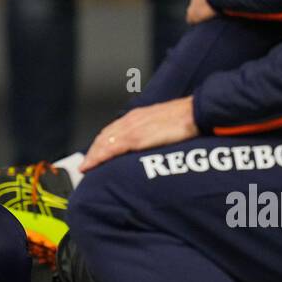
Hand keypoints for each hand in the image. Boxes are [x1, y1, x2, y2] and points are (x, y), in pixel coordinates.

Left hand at [80, 98, 198, 172]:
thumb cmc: (185, 119)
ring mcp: (132, 128)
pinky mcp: (136, 137)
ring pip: (104, 142)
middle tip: (85, 165)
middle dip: (93, 151)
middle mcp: (130, 120)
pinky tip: (92, 165)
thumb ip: (153, 132)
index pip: (112, 131)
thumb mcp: (164, 124)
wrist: (195, 113)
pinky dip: (98, 157)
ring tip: (86, 168)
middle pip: (104, 137)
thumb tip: (151, 143)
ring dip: (93, 155)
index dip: (101, 144)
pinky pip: (111, 148)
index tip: (94, 155)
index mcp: (137, 116)